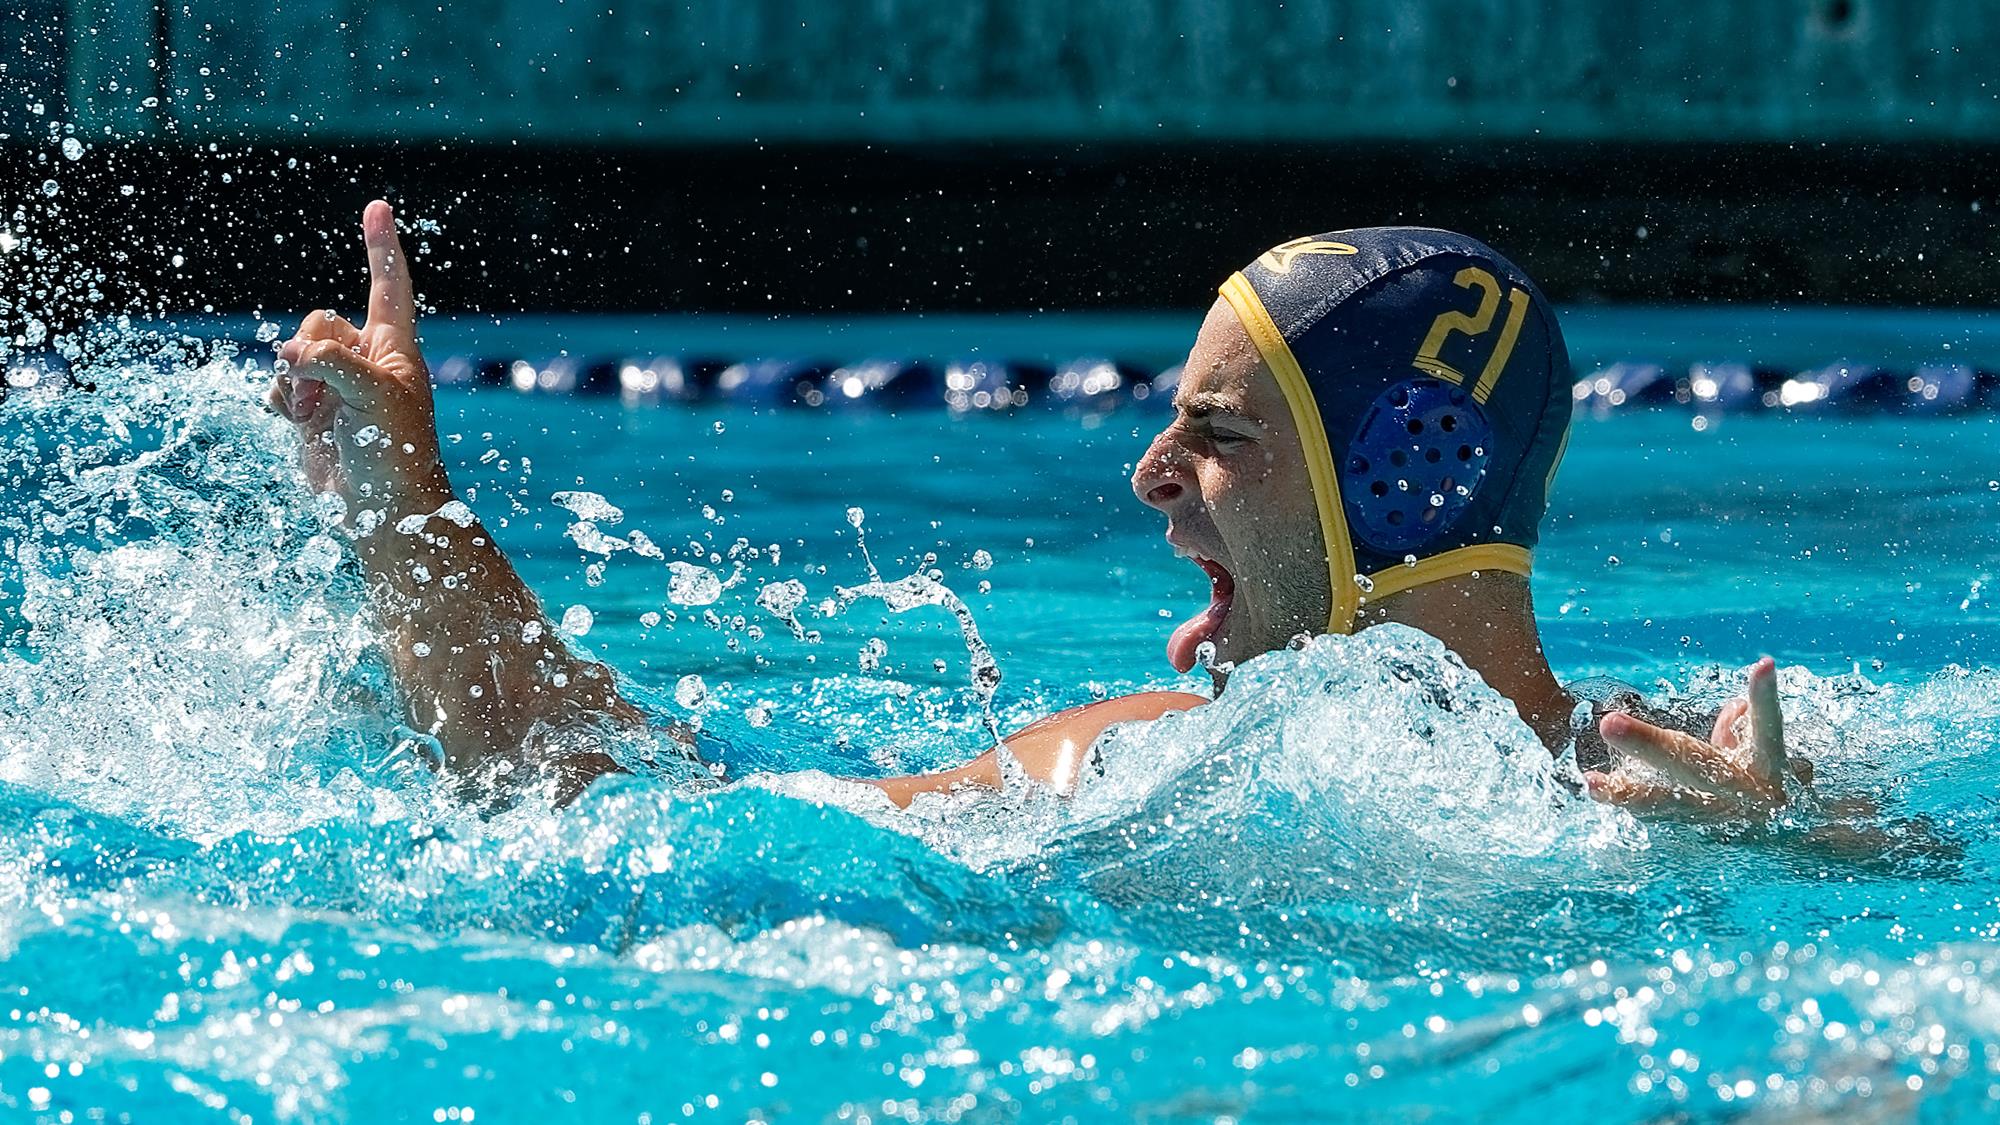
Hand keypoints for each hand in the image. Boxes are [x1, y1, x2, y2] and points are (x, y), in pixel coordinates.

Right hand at [267, 200, 449, 520]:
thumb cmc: (394, 452)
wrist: (382, 511)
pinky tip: (296, 421)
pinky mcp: (311, 413)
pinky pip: (278, 386)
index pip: (389, 286)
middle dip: (310, 353)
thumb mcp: (370, 395)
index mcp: (396, 349)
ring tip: (315, 417)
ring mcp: (335, 386)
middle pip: (319, 321)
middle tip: (323, 398)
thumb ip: (328, 361)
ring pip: (292, 353)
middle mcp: (366, 361)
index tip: (377, 206)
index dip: (382, 247)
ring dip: (293, 382)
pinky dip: (280, 399)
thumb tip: (286, 356)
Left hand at [1584, 656, 1812, 812]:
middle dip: (1648, 745)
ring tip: (1592, 782)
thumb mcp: (1767, 751)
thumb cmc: (1768, 779)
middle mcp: (1744, 792)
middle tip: (1609, 723)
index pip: (1768, 726)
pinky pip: (1655, 815)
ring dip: (1627, 792)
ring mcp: (1718, 816)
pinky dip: (1626, 802)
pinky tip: (1597, 790)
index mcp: (1769, 766)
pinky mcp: (1695, 833)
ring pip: (1667, 802)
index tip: (1765, 666)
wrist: (1792, 841)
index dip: (1765, 699)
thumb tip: (1735, 707)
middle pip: (1693, 763)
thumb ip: (1747, 723)